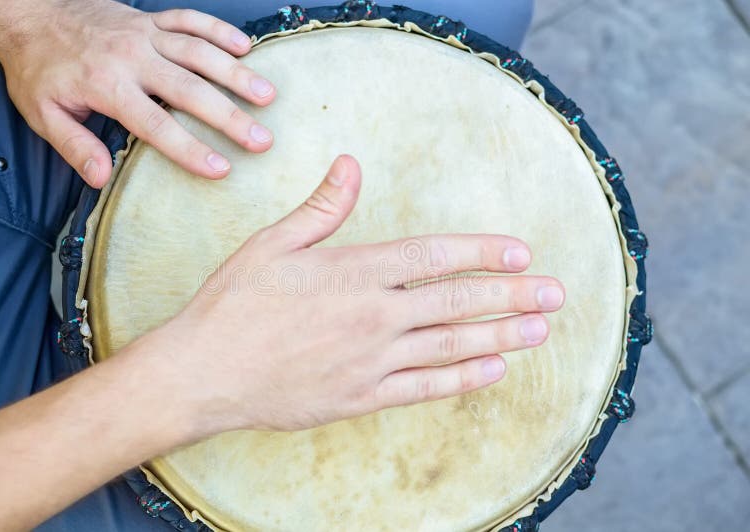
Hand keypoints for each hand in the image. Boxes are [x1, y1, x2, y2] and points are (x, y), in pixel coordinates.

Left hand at [0, 0, 275, 186]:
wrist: (29, 13)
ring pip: (198, 52)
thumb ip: (74, 146)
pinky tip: (246, 48)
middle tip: (261, 139)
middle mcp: (131, 57)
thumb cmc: (39, 69)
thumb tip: (101, 180)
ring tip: (267, 96)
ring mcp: (144, 34)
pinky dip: (219, 31)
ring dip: (236, 73)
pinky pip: (190, 19)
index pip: (156, 124)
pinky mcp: (150, 18)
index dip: (189, 149)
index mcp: (106, 86)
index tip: (221, 169)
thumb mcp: (42, 114)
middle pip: (189, 89)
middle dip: (229, 116)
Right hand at [146, 155, 564, 434]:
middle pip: (456, 301)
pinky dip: (463, 379)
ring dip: (501, 335)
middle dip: (511, 294)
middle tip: (554, 291)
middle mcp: (372, 316)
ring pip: (451, 346)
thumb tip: (351, 164)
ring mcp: (370, 361)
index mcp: (353, 271)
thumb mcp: (272, 244)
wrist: (203, 373)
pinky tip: (493, 370)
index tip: (520, 251)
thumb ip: (323, 207)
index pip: (434, 256)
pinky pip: (424, 388)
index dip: (482, 252)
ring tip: (540, 329)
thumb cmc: (234, 304)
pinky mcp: (361, 397)